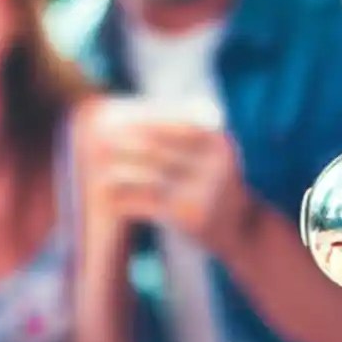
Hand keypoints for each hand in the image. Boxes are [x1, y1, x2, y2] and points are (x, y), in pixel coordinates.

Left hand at [85, 102, 257, 258]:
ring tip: (95, 166)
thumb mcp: (215, 155)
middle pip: (155, 148)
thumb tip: (148, 111)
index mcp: (218, 143)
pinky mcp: (188, 216)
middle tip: (96, 138)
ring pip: (148, 176)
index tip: (115, 118)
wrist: (245, 230)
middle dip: (123, 142)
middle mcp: (212, 164)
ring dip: (119, 171)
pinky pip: (148, 204)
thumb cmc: (220, 187)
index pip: (170, 125)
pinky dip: (126, 200)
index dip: (140, 122)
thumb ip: (191, 134)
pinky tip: (109, 197)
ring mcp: (201, 191)